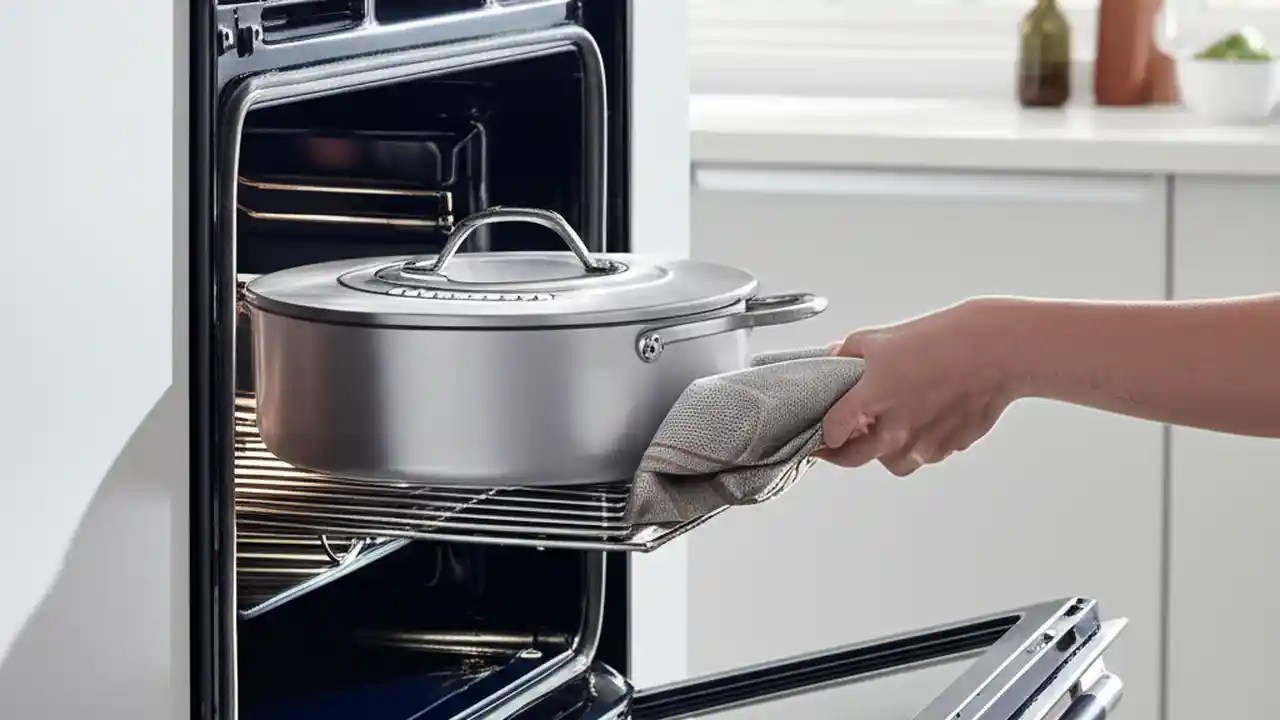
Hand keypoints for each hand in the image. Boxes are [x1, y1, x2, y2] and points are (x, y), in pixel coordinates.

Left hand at [816, 299, 1014, 475]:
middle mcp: (895, 428)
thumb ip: (850, 353)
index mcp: (873, 397)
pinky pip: (924, 454)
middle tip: (840, 441)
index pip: (832, 431)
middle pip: (854, 458)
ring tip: (891, 423)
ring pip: (892, 462)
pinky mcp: (948, 448)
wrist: (996, 351)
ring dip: (885, 449)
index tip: (821, 432)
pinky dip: (919, 442)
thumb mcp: (883, 338)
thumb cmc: (944, 341)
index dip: (822, 433)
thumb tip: (833, 358)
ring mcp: (923, 443)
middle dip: (842, 451)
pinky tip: (925, 415)